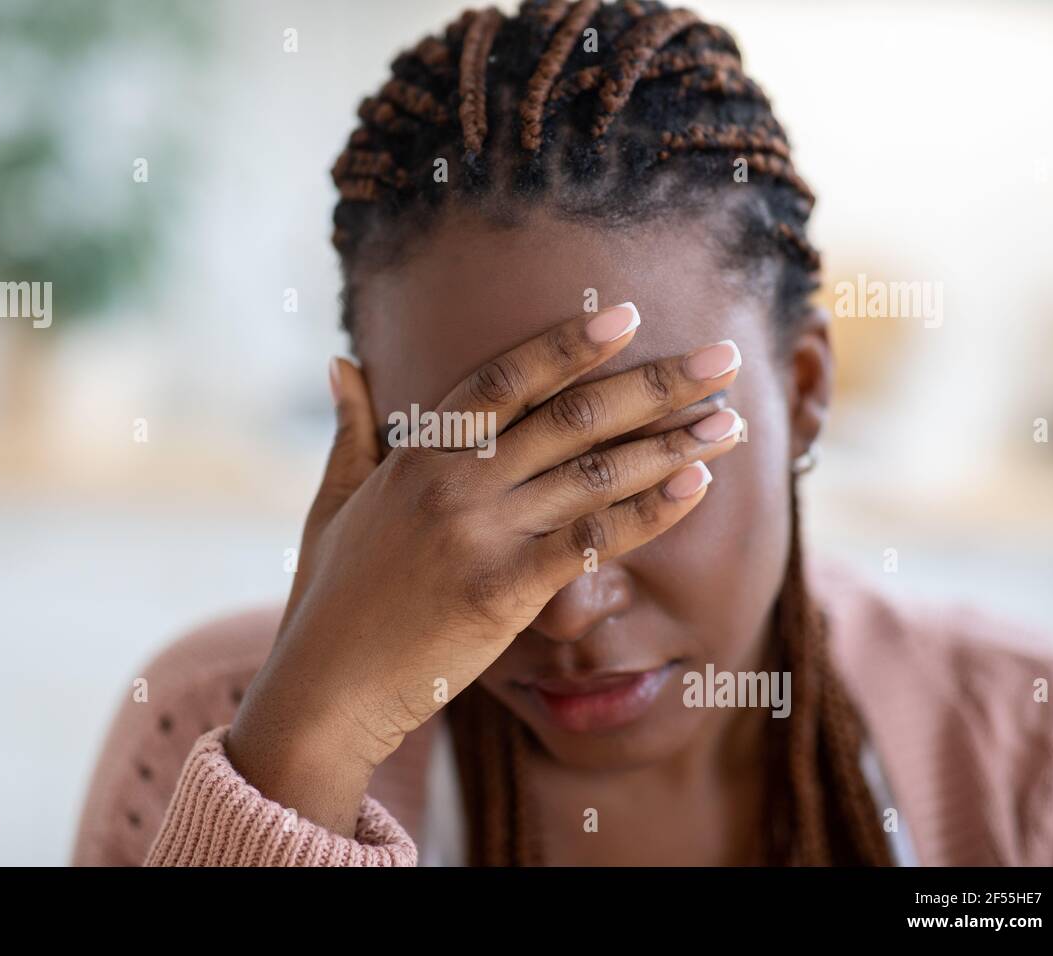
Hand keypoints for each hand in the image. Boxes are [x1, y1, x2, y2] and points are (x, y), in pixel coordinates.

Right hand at [226, 303, 743, 832]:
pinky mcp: (502, 593)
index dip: (569, 343)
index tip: (628, 314)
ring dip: (670, 444)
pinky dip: (649, 513)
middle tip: (720, 358)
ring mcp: (479, 536)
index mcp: (418, 454)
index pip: (505, 378)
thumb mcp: (333, 500)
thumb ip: (351, 429)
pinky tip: (696, 487)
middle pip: (570, 416)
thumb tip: (341, 361)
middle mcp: (454, 483)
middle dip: (653, 383)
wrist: (323, 687)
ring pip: (594, 474)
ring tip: (729, 423)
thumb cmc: (328, 596)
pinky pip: (591, 542)